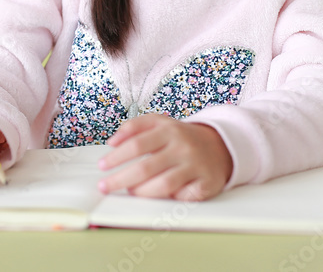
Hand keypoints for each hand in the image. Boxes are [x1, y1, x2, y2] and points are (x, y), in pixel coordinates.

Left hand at [97, 113, 232, 200]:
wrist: (220, 145)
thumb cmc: (180, 137)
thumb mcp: (160, 123)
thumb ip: (134, 126)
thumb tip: (112, 141)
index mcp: (169, 130)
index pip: (137, 144)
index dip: (116, 157)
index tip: (102, 166)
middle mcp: (182, 148)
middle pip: (146, 168)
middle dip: (121, 179)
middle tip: (105, 186)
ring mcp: (195, 166)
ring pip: (163, 185)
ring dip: (141, 192)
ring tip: (129, 191)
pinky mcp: (206, 184)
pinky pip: (183, 197)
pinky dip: (168, 199)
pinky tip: (158, 197)